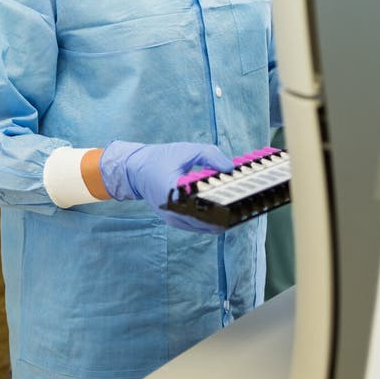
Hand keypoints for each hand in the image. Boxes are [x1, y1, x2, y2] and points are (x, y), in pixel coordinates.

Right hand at [100, 141, 232, 232]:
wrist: (135, 170)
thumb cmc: (160, 158)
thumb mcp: (186, 151)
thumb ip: (210, 155)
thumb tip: (231, 168)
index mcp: (174, 192)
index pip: (204, 205)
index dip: (224, 205)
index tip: (241, 199)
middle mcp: (173, 210)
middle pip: (207, 221)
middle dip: (227, 215)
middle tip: (244, 207)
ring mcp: (173, 219)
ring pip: (203, 227)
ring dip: (220, 221)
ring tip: (237, 211)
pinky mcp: (174, 221)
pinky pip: (197, 226)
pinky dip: (210, 221)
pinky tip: (223, 214)